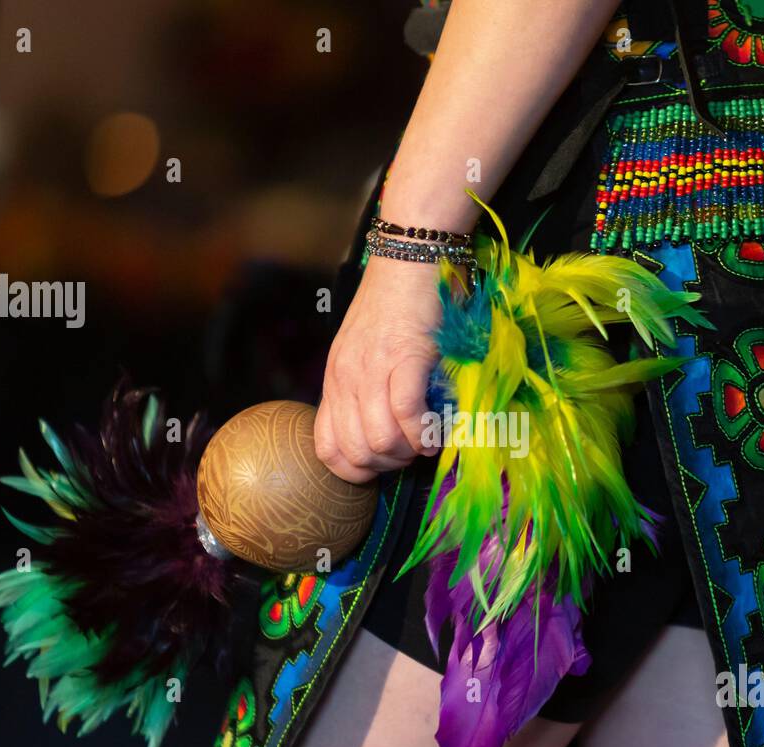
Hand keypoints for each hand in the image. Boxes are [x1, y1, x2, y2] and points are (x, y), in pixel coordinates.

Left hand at [315, 255, 441, 483]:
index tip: (383, 463)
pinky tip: (436, 430)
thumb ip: (364, 391)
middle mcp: (346, 378)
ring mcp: (372, 368)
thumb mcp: (364, 353)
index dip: (356, 471)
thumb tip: (381, 436)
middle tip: (412, 451)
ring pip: (379, 440)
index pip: (327, 450)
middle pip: (355, 453)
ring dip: (409, 451)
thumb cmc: (396, 306)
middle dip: (388, 464)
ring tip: (426, 440)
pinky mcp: (404, 357)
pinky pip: (406, 412)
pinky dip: (424, 431)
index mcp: (334, 380)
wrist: (411, 259)